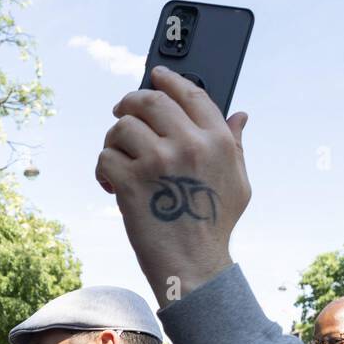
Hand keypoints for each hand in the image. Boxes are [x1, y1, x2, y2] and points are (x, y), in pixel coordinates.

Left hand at [96, 65, 250, 306]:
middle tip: (121, 113)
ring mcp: (158, 162)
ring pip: (122, 127)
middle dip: (130, 103)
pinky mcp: (130, 182)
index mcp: (217, 141)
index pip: (190, 93)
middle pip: (149, 100)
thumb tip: (240, 116)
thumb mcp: (238, 184)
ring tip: (119, 161)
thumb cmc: (215, 228)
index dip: (169, 80)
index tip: (156, 75)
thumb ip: (235, 146)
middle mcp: (188, 144)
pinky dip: (102, 169)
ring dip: (114, 141)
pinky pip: (105, 157)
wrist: (193, 268)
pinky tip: (111, 185)